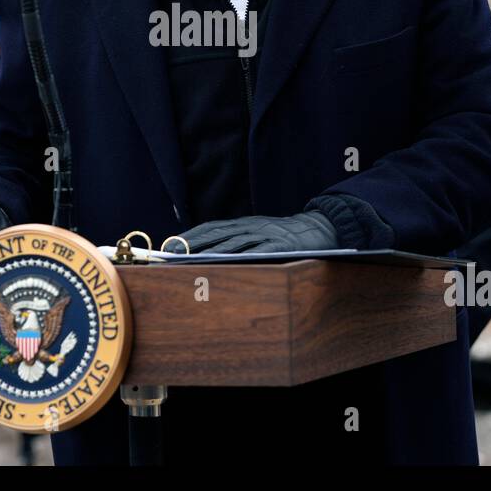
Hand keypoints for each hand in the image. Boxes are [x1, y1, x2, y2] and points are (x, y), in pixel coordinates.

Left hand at [166, 212, 337, 254]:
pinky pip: (258, 253)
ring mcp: (266, 235)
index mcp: (244, 223)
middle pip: (216, 235)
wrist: (320, 228)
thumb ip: (237, 240)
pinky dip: (241, 259)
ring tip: (190, 265)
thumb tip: (206, 254)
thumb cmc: (284, 236)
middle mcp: (252, 226)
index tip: (170, 246)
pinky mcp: (280, 246)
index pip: (211, 227)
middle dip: (193, 246)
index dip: (190, 236)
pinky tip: (227, 267)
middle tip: (172, 256)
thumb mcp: (258, 232)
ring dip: (210, 254)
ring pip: (233, 244)